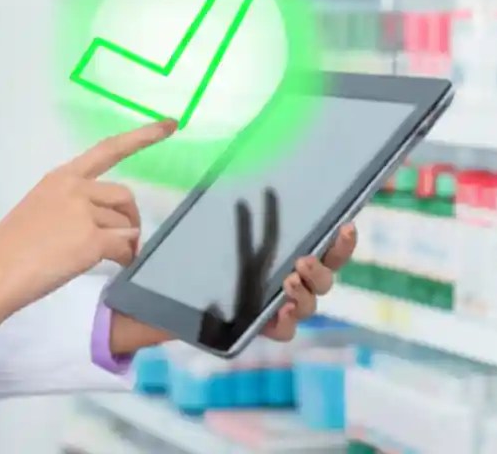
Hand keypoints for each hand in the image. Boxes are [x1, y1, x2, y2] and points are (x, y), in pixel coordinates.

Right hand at [0, 119, 176, 350]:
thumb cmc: (11, 249)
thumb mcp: (38, 211)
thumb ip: (71, 207)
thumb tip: (107, 225)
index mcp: (60, 178)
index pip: (108, 149)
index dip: (142, 136)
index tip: (170, 124)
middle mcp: (74, 188)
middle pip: (125, 196)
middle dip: (129, 218)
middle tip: (122, 241)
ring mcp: (83, 212)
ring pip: (126, 224)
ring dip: (124, 242)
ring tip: (109, 258)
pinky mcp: (92, 240)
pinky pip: (125, 246)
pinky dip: (125, 258)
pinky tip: (116, 265)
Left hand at [108, 189, 357, 354]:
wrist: (150, 295)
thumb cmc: (183, 253)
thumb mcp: (205, 221)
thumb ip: (227, 199)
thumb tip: (246, 164)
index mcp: (280, 254)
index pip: (322, 246)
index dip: (341, 240)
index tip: (346, 224)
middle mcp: (283, 281)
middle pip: (325, 278)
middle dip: (326, 267)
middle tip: (305, 258)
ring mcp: (270, 307)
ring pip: (309, 305)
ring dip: (306, 293)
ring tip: (290, 280)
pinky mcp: (252, 328)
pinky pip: (281, 331)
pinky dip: (284, 321)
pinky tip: (278, 310)